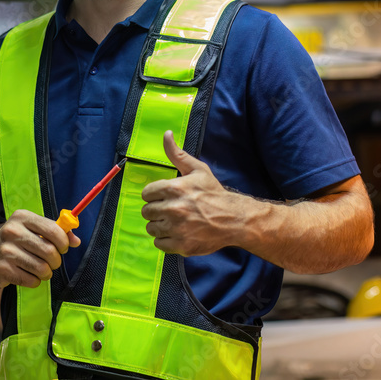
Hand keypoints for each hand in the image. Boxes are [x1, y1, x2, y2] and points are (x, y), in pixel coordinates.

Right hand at [0, 209, 80, 288]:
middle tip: (51, 262)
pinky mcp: (2, 269)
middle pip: (49, 251)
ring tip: (40, 269)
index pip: (53, 230)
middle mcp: (12, 231)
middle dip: (55, 261)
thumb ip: (56, 232)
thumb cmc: (16, 241)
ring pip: (42, 268)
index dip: (63, 242)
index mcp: (22, 217)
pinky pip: (31, 280)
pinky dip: (34, 281)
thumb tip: (76, 241)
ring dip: (45, 273)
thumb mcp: (32, 229)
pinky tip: (28, 275)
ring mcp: (6, 251)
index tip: (62, 248)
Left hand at [140, 131, 242, 255]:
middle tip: (170, 210)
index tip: (164, 197)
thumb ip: (177, 154)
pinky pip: (159, 244)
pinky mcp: (181, 245)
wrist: (233, 219)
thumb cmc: (213, 193)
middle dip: (156, 210)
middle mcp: (173, 209)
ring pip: (151, 228)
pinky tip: (177, 233)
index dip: (154, 195)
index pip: (147, 193)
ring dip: (160, 225)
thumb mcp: (197, 170)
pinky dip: (165, 240)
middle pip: (147, 211)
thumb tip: (166, 134)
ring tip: (174, 221)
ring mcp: (177, 229)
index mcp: (174, 189)